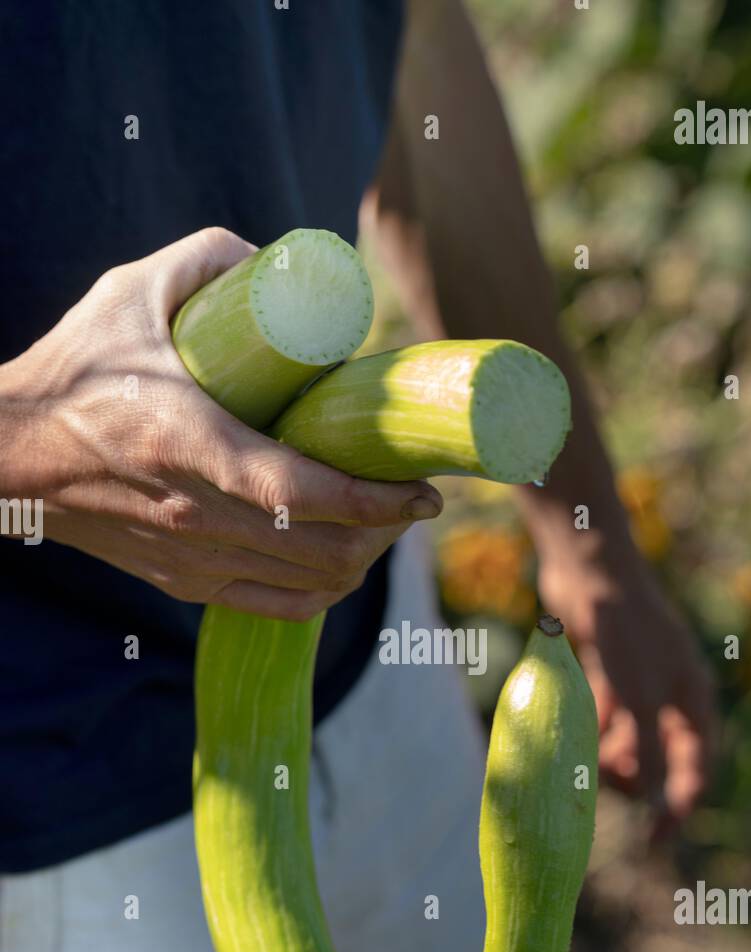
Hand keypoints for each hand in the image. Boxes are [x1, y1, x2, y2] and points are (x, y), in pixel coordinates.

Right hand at [0, 227, 442, 619]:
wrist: (9, 451)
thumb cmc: (75, 369)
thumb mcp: (134, 292)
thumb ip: (210, 260)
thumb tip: (282, 262)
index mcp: (191, 446)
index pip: (304, 496)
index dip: (378, 501)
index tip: (425, 489)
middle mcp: (197, 517)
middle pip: (325, 553)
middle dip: (387, 531)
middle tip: (409, 497)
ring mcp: (191, 559)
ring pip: (311, 587)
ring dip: (363, 561)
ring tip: (382, 525)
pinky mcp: (183, 583)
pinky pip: (278, 608)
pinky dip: (323, 591)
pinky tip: (339, 562)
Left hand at [538, 534, 716, 831]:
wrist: (587, 572)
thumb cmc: (622, 635)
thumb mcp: (638, 701)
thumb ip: (648, 754)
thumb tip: (656, 804)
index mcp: (693, 704)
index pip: (695, 772)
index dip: (678, 810)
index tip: (654, 845)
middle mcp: (670, 700)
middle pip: (656, 764)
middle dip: (630, 779)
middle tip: (599, 776)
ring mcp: (637, 690)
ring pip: (624, 747)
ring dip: (604, 758)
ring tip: (581, 747)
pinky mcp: (604, 681)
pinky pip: (600, 726)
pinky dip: (588, 734)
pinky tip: (571, 726)